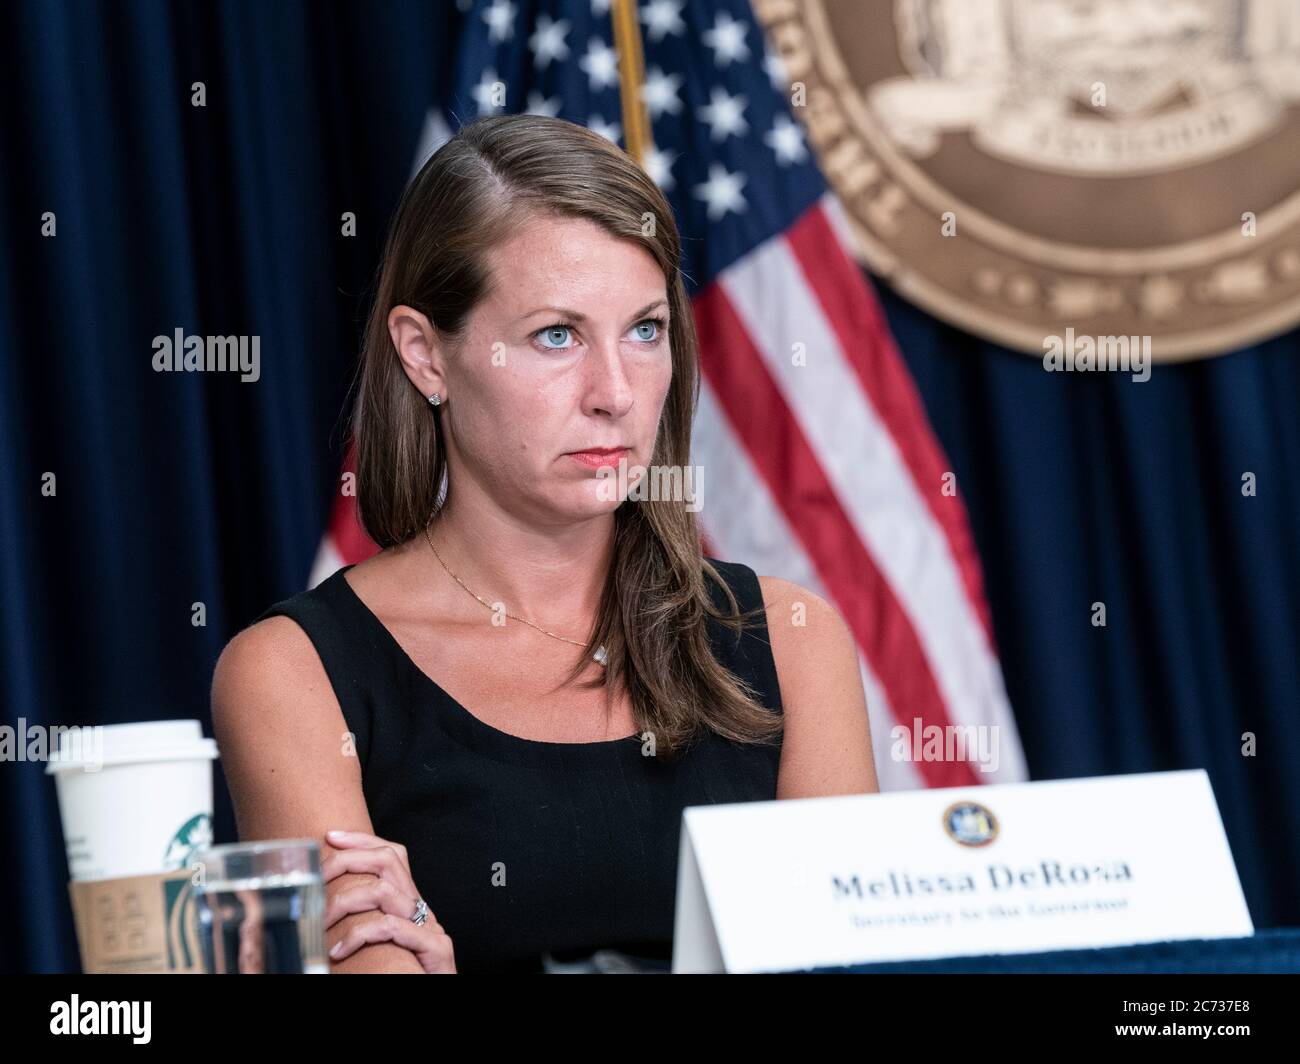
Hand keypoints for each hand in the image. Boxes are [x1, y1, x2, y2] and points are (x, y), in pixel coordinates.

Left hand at [322, 829, 455, 972]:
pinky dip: (359, 935)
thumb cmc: (407, 972)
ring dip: (345, 902)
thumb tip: (321, 908)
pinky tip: (339, 951)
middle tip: (317, 877)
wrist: (439, 994)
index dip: (362, 840)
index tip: (330, 836)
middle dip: (348, 860)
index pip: (391, 854)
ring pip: (384, 892)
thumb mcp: (384, 942)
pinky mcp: (435, 949)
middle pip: (388, 861)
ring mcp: (430, 927)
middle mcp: (422, 908)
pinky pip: (391, 928)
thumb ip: (365, 921)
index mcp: (409, 902)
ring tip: (321, 922)